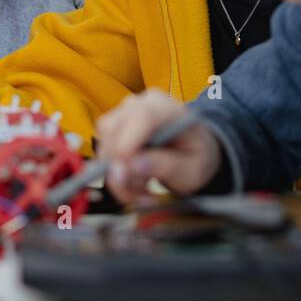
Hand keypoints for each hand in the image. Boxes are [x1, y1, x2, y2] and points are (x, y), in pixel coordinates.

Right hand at [96, 89, 221, 203]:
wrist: (193, 149)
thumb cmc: (196, 155)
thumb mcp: (192, 169)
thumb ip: (165, 166)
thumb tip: (131, 166)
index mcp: (166, 108)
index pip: (141, 116)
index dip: (127, 143)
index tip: (126, 172)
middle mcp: (140, 105)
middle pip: (114, 131)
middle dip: (121, 170)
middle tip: (142, 195)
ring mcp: (123, 115)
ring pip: (105, 145)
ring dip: (119, 176)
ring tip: (143, 189)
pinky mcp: (113, 129)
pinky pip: (104, 153)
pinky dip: (116, 174)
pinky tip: (135, 182)